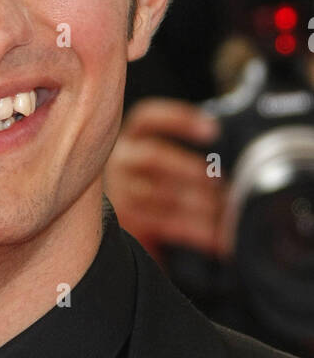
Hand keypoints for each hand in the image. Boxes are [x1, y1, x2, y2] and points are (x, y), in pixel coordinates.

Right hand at [104, 99, 228, 259]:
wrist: (135, 228)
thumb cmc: (164, 185)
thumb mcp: (170, 162)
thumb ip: (192, 153)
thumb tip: (236, 152)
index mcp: (134, 138)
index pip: (148, 118)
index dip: (180, 120)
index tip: (213, 130)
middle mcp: (122, 161)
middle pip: (154, 158)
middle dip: (190, 168)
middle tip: (220, 182)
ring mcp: (121, 193)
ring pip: (162, 195)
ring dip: (200, 204)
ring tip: (227, 212)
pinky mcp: (129, 222)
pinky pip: (167, 224)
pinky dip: (198, 232)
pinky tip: (219, 238)